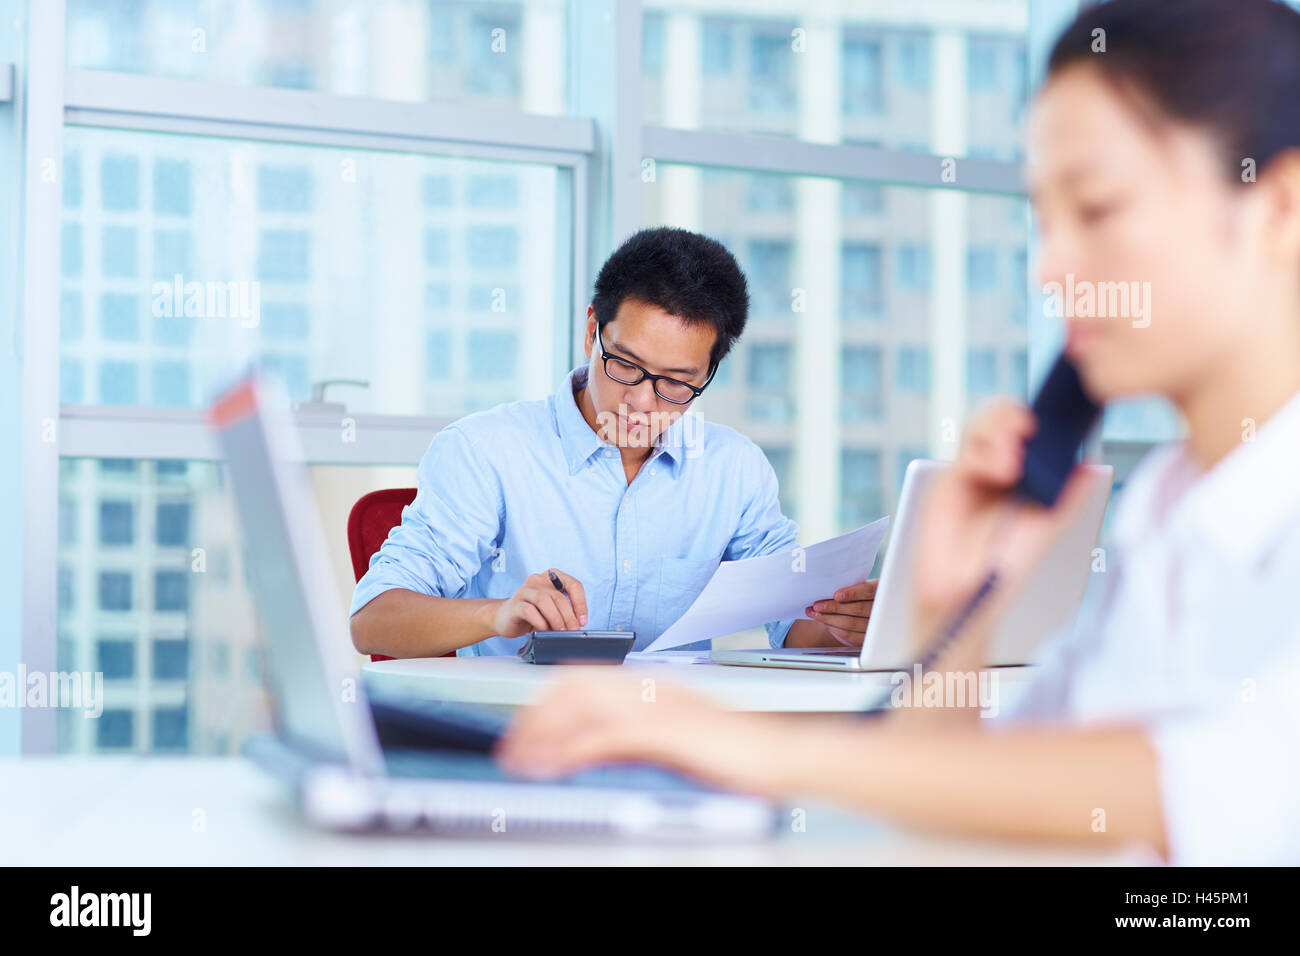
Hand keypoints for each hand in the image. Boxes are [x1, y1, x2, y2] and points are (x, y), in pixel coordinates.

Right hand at [487, 569, 588, 638]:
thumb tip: (578, 624)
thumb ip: (564, 610)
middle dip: (569, 617)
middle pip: (559, 597)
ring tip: (559, 632)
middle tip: (572, 631)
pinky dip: (540, 623)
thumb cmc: (532, 614)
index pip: (573, 584)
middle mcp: (538, 579)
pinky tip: (544, 630)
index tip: (583, 621)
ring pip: (544, 601)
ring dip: (556, 619)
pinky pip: (530, 611)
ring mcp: (525, 590)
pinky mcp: (515, 604)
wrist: (504, 618)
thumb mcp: (552, 608)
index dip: (581, 604)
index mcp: (552, 577)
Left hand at [496, 672, 800, 794]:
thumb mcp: (674, 741)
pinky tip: (551, 766)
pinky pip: (603, 736)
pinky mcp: (664, 732)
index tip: (523, 732)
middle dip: (534, 717)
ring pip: (580, 707)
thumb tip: (592, 749)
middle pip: (572, 687)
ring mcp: (655, 707)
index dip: (545, 704)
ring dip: (542, 734)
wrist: (782, 755)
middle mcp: (647, 688)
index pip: (582, 680)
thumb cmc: (735, 752)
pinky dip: (570, 750)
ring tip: (517, 760)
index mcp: (650, 686)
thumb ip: (633, 738)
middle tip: (509, 749)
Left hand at [804, 579, 877, 646]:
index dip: (853, 593)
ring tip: (814, 613)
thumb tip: (826, 589)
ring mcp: (876, 626)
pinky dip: (834, 629)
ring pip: (851, 624)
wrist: (870, 610)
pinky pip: (849, 636)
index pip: (868, 591)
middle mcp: (883, 609)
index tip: (836, 595)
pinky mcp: (867, 639)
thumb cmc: (860, 595)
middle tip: (817, 605)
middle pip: (857, 609)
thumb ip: (849, 587)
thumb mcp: (860, 587)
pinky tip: (825, 622)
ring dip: (828, 619)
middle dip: (833, 607)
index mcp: (881, 591)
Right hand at [912, 400, 1094, 634]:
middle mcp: (989, 467)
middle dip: (1010, 415)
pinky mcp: (944, 487)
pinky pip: (962, 459)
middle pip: (995, 418)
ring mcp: (966, 475)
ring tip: (1014, 459)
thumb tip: (1092, 465)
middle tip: (1028, 429)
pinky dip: (981, 457)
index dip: (1033, 419)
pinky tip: (1001, 471)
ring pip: (976, 429)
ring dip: (996, 430)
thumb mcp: (1043, 529)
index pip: (1021, 428)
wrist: (966, 598)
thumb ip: (1066, 498)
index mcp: (1016, 472)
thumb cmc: (1002, 568)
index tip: (1050, 424)